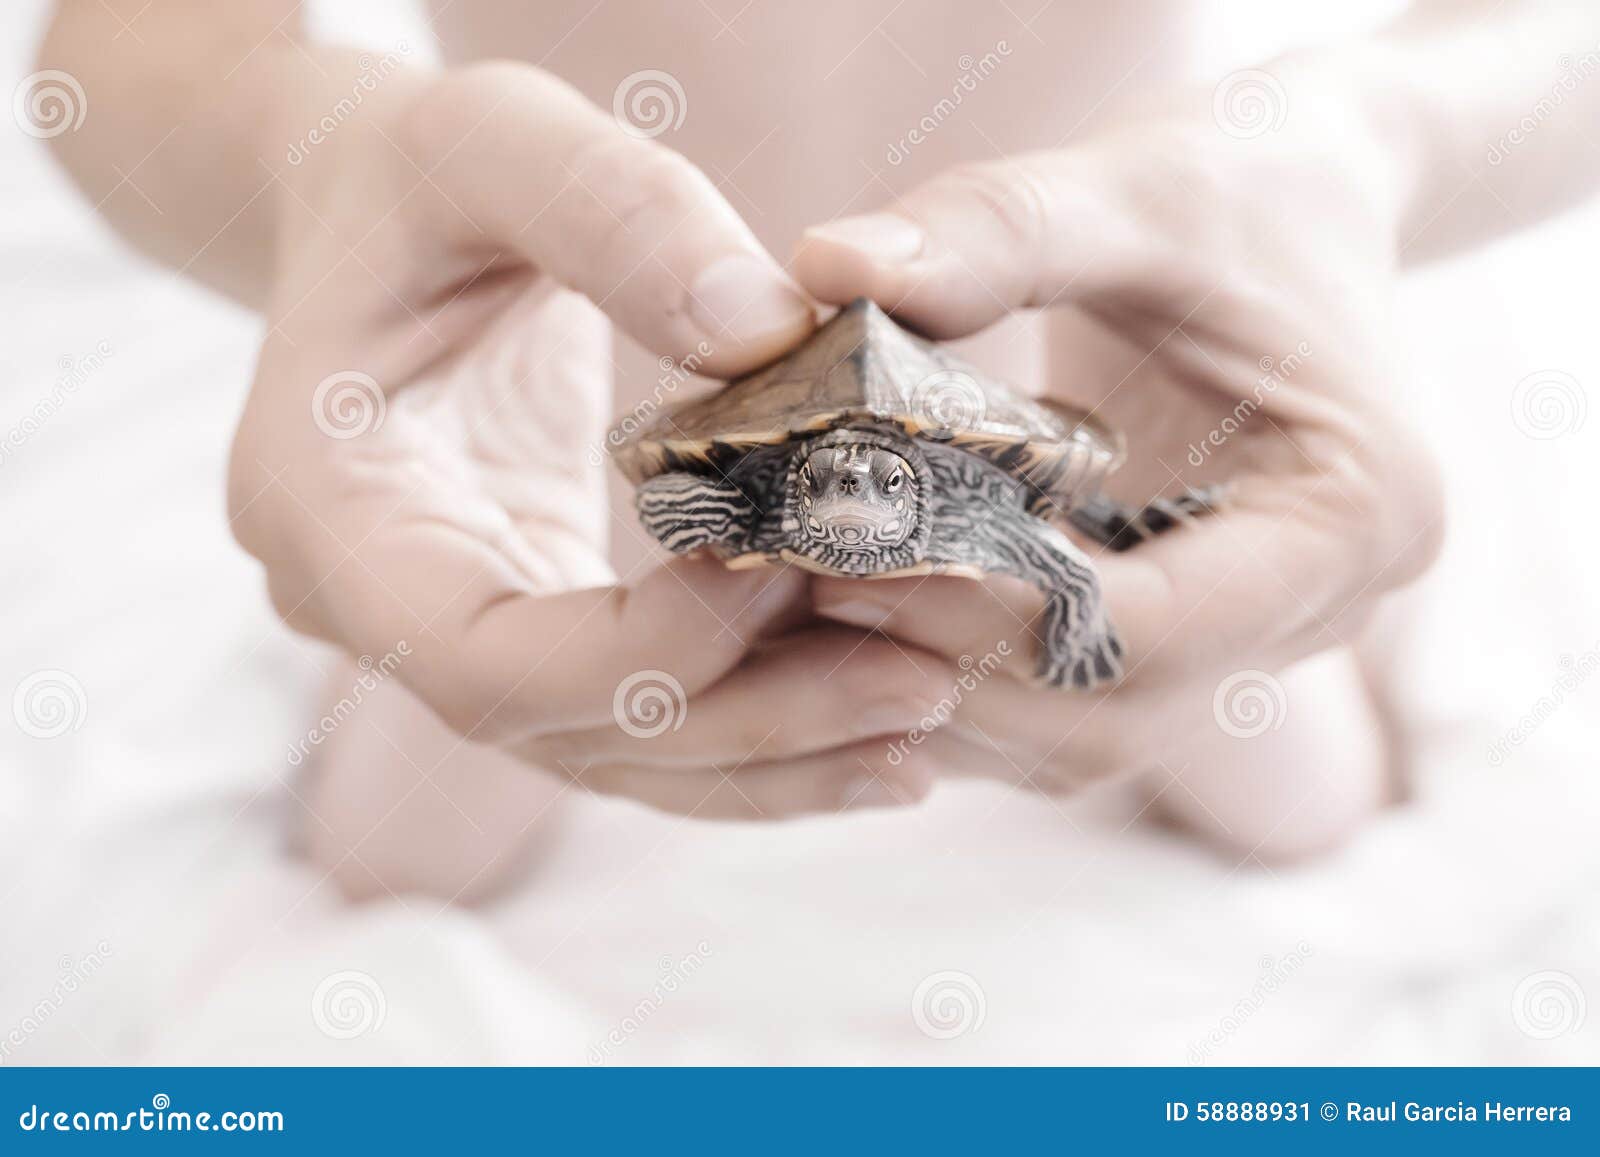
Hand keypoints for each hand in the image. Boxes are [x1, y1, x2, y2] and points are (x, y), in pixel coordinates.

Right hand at [228, 61, 946, 816]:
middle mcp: (384, 612)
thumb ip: (614, 213)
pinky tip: (878, 715)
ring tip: (923, 716)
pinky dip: (765, 723)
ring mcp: (465, 635)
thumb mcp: (491, 137)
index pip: (480, 663)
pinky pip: (655, 713)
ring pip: (628, 753)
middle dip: (751, 722)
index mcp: (328, 513)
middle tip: (915, 686)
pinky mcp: (543, 629)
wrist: (378, 216)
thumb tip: (769, 331)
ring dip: (781, 749)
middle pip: (574, 733)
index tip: (783, 568)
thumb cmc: (414, 173)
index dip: (643, 653)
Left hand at [794, 84, 1443, 790]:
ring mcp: (1250, 641)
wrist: (1297, 203)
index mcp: (1350, 518)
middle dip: (948, 671)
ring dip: (939, 699)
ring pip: (1077, 740)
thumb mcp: (1131, 188)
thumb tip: (828, 265)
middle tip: (806, 594)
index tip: (847, 563)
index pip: (1153, 631)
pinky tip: (864, 619)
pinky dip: (960, 681)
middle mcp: (1314, 612)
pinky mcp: (1179, 637)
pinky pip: (1061, 707)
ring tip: (811, 616)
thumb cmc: (1236, 189)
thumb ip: (995, 229)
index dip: (987, 617)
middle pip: (1111, 718)